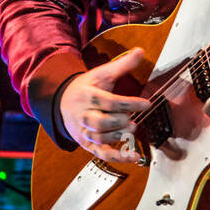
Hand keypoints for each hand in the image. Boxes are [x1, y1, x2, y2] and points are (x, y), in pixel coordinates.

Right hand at [58, 47, 153, 163]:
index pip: (108, 101)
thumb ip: (122, 65)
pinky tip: (135, 157)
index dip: (129, 103)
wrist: (62, 102)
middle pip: (100, 122)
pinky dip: (118, 158)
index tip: (147, 104)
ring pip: (100, 138)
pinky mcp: (87, 144)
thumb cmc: (87, 87)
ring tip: (132, 130)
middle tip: (133, 119)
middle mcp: (84, 114)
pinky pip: (102, 154)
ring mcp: (84, 131)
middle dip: (119, 122)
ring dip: (118, 136)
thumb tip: (141, 51)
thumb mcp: (102, 74)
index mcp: (88, 95)